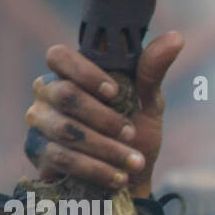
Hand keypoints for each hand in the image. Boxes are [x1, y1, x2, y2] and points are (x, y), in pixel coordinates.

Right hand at [24, 30, 184, 197]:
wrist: (130, 177)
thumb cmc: (135, 133)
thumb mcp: (148, 102)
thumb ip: (152, 71)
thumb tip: (176, 38)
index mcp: (71, 74)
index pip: (58, 56)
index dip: (84, 72)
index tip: (115, 92)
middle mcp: (47, 92)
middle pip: (65, 95)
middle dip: (104, 118)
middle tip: (132, 134)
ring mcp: (39, 121)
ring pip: (66, 130)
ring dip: (106, 148)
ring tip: (134, 162)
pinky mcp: (37, 152)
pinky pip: (62, 157)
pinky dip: (96, 169)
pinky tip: (119, 177)